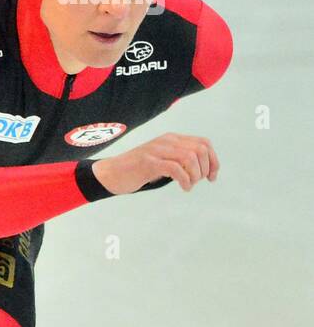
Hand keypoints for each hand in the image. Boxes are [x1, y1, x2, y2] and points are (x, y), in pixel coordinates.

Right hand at [91, 133, 219, 193]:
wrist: (111, 173)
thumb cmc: (138, 170)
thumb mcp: (162, 160)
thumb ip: (180, 160)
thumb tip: (203, 170)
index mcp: (171, 139)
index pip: (203, 143)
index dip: (213, 160)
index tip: (212, 177)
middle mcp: (166, 141)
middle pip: (200, 150)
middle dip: (206, 168)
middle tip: (198, 181)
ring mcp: (157, 150)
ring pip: (190, 157)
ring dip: (195, 175)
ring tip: (189, 184)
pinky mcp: (149, 162)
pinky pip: (176, 168)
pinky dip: (185, 180)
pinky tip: (184, 187)